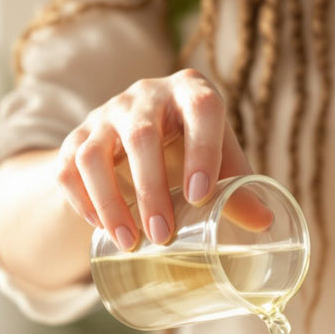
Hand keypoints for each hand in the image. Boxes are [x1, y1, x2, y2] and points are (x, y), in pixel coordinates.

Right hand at [56, 68, 254, 250]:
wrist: (142, 135)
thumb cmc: (193, 146)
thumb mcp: (221, 159)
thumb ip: (240, 189)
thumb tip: (266, 223)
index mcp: (192, 91)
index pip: (202, 109)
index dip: (203, 151)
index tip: (200, 196)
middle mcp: (146, 95)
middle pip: (141, 136)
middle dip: (150, 191)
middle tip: (162, 236)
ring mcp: (106, 114)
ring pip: (94, 153)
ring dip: (109, 202)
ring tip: (129, 242)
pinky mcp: (77, 136)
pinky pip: (67, 167)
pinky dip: (81, 201)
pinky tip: (100, 228)